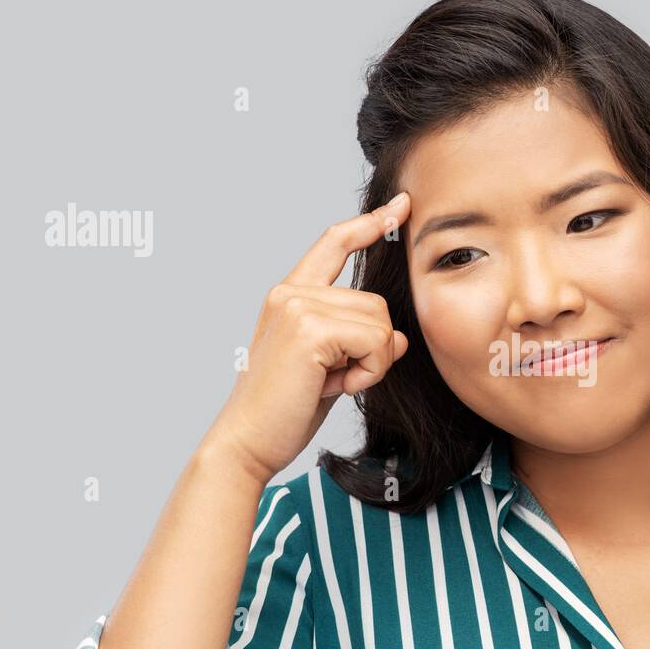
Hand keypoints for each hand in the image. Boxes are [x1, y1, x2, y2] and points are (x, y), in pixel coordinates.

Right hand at [202, 192, 411, 483]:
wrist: (249, 442)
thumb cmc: (285, 410)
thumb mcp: (332, 370)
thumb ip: (361, 344)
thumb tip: (399, 337)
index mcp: (290, 295)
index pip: (334, 244)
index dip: (370, 223)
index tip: (400, 206)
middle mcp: (291, 292)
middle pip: (377, 303)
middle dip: (371, 349)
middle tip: (333, 378)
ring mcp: (298, 307)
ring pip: (380, 323)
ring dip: (370, 363)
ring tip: (330, 382)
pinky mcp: (309, 329)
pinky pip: (375, 342)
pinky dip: (368, 371)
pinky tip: (335, 385)